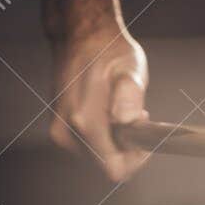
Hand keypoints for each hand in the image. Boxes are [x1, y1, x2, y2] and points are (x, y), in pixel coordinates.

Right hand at [48, 28, 151, 181]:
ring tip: (124, 111)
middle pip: (106, 163)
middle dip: (126, 147)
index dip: (136, 161)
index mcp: (85, 121)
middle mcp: (67, 131)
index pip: (114, 169)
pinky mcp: (59, 128)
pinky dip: (103, 135)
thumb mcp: (130, 67)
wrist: (80, 36)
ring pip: (97, 155)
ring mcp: (61, 131)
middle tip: (137, 117)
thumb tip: (127, 120)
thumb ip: (130, 95)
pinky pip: (87, 145)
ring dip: (115, 140)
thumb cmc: (108, 50)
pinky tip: (110, 112)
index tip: (145, 139)